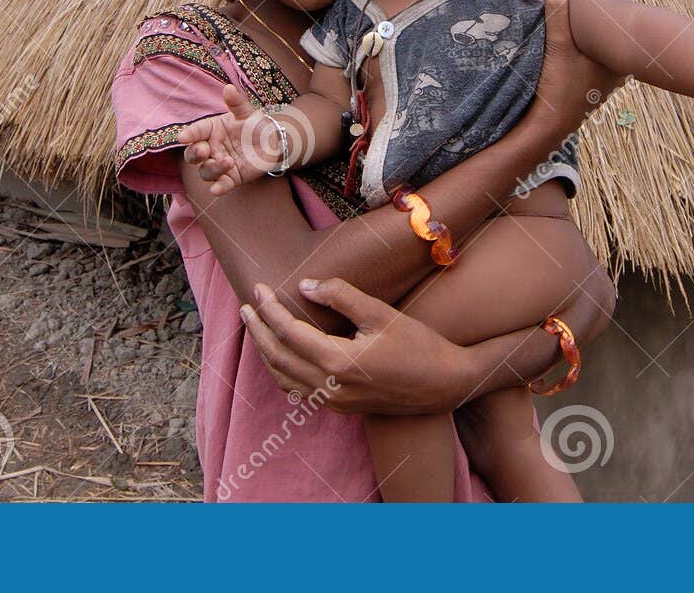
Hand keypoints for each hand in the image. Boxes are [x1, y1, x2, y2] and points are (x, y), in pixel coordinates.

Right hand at [178, 83, 282, 194]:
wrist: (274, 142)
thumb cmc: (255, 124)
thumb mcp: (247, 112)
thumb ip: (237, 102)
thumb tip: (228, 88)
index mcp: (211, 130)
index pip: (196, 132)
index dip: (189, 134)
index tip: (183, 137)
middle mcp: (211, 148)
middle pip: (194, 155)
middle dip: (195, 154)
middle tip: (203, 150)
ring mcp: (220, 164)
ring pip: (206, 171)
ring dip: (212, 168)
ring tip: (228, 161)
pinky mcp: (231, 178)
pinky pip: (221, 185)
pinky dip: (218, 188)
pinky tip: (216, 190)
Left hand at [239, 278, 474, 415]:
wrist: (446, 384)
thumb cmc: (418, 345)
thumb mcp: (381, 313)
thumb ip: (342, 296)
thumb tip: (305, 285)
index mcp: (338, 362)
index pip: (289, 333)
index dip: (270, 309)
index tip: (259, 287)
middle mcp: (330, 388)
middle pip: (278, 357)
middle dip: (258, 330)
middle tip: (247, 305)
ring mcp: (334, 402)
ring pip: (284, 378)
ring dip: (266, 351)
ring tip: (256, 326)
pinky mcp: (341, 407)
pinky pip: (298, 389)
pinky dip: (282, 370)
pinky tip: (281, 353)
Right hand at [531, 0, 623, 138]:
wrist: (549, 125)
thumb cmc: (558, 86)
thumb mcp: (557, 44)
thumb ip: (557, 11)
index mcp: (618, 62)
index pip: (627, 32)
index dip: (624, 15)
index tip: (623, 1)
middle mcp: (617, 73)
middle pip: (618, 41)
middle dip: (611, 25)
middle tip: (605, 1)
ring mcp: (607, 83)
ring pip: (608, 52)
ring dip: (600, 38)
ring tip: (592, 16)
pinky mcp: (593, 88)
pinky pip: (597, 61)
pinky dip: (591, 50)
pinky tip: (581, 41)